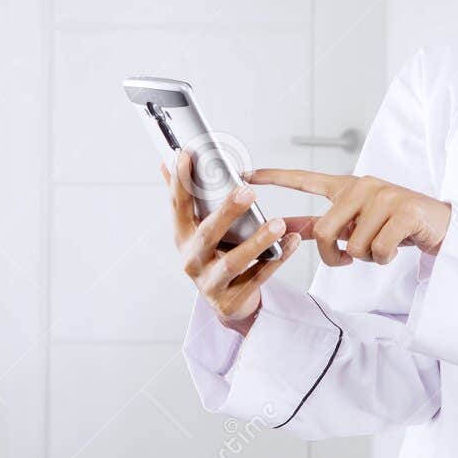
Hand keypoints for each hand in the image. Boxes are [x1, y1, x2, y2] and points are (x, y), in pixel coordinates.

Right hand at [163, 150, 298, 332]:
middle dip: (227, 212)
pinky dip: (277, 259)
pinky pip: (258, 277)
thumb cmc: (214, 257)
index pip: (178, 207)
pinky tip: (291, 242)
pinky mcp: (231, 300)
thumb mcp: (196, 230)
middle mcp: (192, 261)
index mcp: (182, 238)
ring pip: (234, 262)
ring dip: (257, 241)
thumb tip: (166, 162)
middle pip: (207, 234)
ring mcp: (210, 283)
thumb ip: (185, 199)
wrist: (227, 302)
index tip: (186, 155)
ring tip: (278, 224)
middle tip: (249, 192)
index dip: (179, 182)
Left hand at [247, 168, 452, 265]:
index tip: (246, 175)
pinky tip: (397, 246)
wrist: (442, 225)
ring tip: (382, 246)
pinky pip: (378, 250)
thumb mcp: (359, 221)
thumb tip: (288, 228)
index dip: (274, 178)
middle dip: (333, 255)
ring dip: (365, 257)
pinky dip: (384, 259)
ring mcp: (384, 197)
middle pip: (324, 231)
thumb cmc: (397, 226)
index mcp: (348, 186)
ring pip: (352, 245)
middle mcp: (363, 186)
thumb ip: (327, 223)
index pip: (305, 179)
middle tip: (349, 258)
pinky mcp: (404, 211)